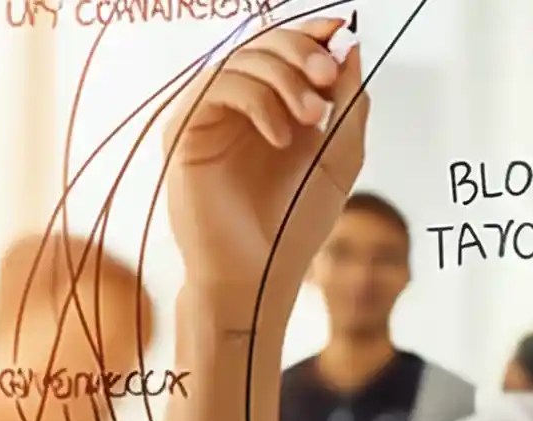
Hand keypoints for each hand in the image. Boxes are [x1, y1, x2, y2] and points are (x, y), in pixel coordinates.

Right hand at [163, 16, 367, 307]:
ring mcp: (207, 115)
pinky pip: (217, 87)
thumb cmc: (294, 225)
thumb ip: (348, 105)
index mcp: (273, 106)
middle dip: (301, 51)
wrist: (260, 275)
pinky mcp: (183, 131)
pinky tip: (282, 137)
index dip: (312, 33)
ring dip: (284, 77)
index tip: (341, 32)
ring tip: (313, 118)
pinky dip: (257, 101)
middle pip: (262, 44)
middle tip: (328, 77)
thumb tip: (350, 45)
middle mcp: (236, 105)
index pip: (285, 49)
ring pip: (240, 60)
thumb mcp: (338, 159)